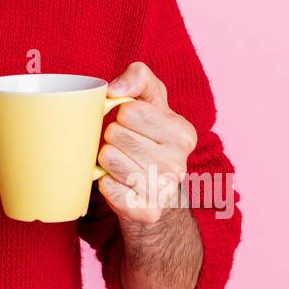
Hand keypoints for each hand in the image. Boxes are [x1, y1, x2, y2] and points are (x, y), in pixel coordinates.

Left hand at [96, 61, 197, 226]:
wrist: (151, 186)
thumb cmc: (147, 134)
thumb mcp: (149, 98)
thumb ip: (138, 77)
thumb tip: (115, 89)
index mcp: (183, 133)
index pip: (130, 110)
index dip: (121, 113)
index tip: (130, 122)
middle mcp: (179, 163)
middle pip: (115, 134)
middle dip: (110, 135)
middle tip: (122, 144)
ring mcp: (163, 190)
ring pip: (108, 159)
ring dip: (105, 158)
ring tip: (119, 161)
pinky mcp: (146, 211)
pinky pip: (107, 187)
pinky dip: (105, 182)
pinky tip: (117, 181)